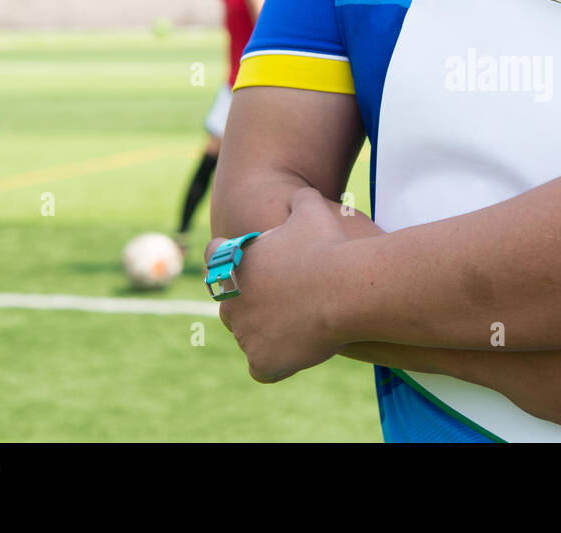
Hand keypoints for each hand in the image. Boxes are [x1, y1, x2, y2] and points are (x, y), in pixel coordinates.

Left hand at [209, 187, 346, 382]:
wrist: (346, 288)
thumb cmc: (328, 247)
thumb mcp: (312, 210)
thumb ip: (299, 199)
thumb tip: (301, 192)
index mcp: (233, 263)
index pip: (214, 256)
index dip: (229, 259)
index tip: (249, 264)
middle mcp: (229, 300)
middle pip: (230, 304)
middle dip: (251, 303)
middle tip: (283, 301)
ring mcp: (244, 334)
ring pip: (249, 336)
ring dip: (267, 333)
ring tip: (297, 328)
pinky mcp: (262, 361)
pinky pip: (263, 368)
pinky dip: (276, 364)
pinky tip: (296, 355)